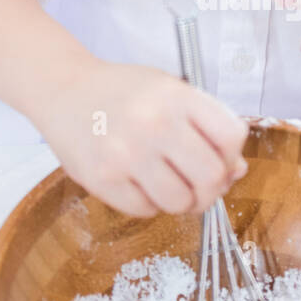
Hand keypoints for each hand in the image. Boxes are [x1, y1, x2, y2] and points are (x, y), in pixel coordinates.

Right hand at [34, 58, 248, 216]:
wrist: (64, 90)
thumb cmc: (123, 93)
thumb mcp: (170, 92)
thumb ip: (206, 127)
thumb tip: (236, 171)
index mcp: (178, 96)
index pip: (231, 135)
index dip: (231, 154)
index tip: (219, 158)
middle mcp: (155, 123)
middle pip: (212, 176)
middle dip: (211, 188)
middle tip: (198, 186)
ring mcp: (126, 153)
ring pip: (180, 202)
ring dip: (180, 200)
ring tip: (167, 184)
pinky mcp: (102, 179)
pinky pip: (145, 210)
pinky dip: (148, 203)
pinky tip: (138, 183)